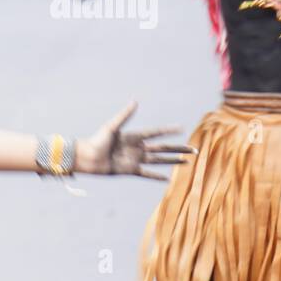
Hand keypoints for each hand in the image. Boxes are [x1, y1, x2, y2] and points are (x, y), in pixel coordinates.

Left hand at [73, 102, 193, 178]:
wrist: (86, 158)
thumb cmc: (96, 140)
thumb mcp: (111, 126)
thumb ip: (125, 115)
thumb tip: (135, 101)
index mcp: (133, 136)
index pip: (156, 133)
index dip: (168, 131)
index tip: (182, 128)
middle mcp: (137, 148)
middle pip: (163, 148)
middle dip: (178, 148)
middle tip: (193, 148)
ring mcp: (135, 159)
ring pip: (159, 160)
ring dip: (173, 161)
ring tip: (187, 161)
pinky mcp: (130, 170)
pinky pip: (146, 173)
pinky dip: (156, 177)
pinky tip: (168, 179)